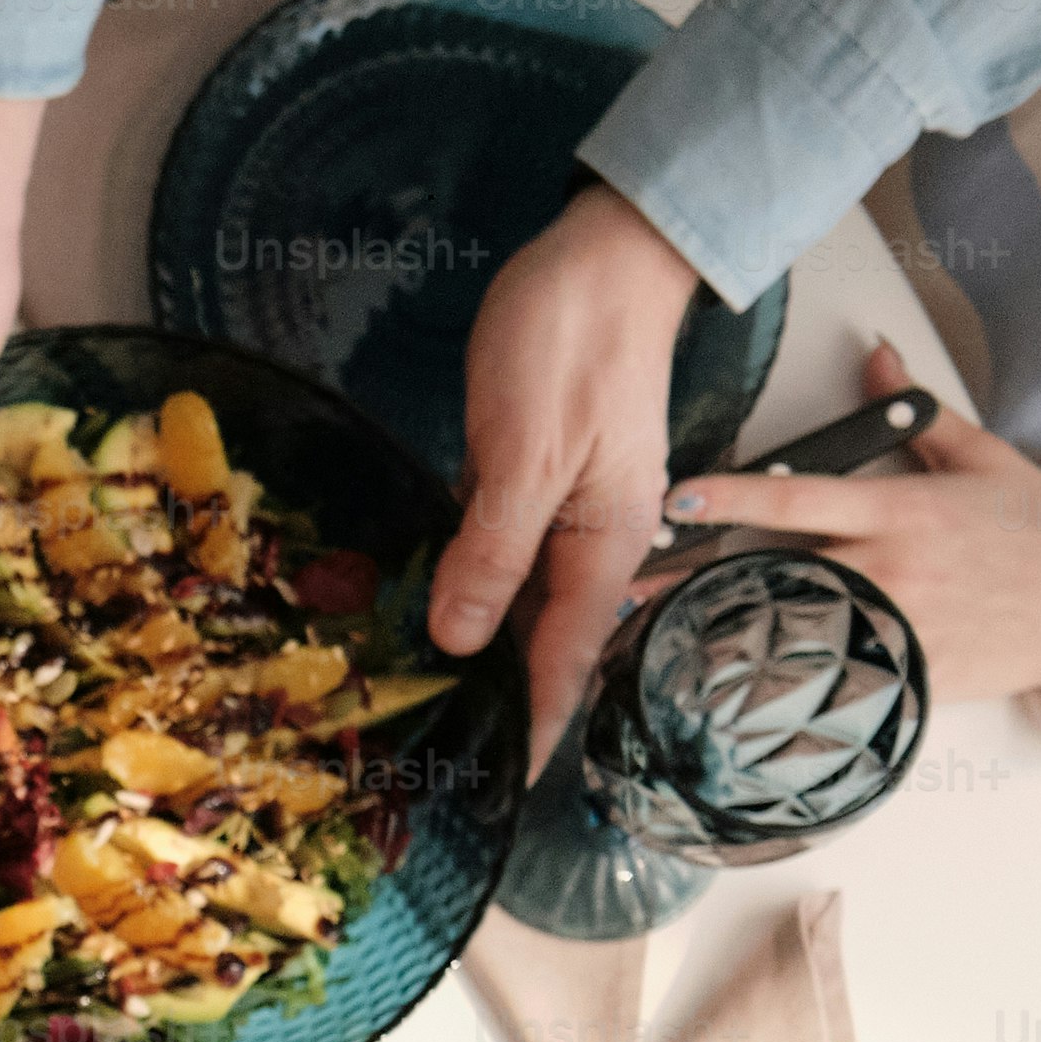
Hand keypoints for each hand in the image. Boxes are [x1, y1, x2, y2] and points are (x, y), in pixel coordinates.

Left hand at [444, 183, 703, 775]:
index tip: (506, 787)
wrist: (603, 254)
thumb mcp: (522, 456)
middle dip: (504, 698)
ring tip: (433, 710)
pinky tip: (433, 616)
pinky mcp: (531, 474)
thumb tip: (462, 642)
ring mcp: (564, 505)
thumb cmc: (571, 344)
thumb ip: (494, 552)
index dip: (537, 725)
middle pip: (544, 637)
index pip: (567, 658)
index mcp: (607, 542)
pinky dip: (471, 586)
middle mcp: (593, 535)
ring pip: (518, 597)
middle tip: (448, 765)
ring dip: (482, 648)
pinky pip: (500, 550)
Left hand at [661, 337, 1040, 714]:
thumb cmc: (1040, 531)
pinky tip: (716, 692)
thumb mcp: (984, 459)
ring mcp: (892, 629)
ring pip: (785, 633)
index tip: (675, 498)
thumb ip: (916, 413)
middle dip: (693, 583)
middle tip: (624, 588)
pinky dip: (771, 686)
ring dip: (715, 637)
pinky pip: (823, 683)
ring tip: (645, 641)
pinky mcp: (902, 677)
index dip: (730, 499)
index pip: (798, 500)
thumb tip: (875, 358)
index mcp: (901, 511)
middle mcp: (888, 571)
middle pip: (769, 574)